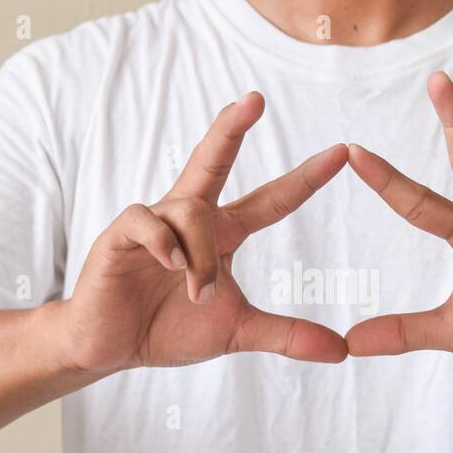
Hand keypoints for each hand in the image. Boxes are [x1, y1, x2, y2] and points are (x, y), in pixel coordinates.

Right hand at [56, 92, 348, 372]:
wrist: (110, 347)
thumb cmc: (169, 329)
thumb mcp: (238, 332)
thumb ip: (287, 335)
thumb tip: (342, 352)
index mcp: (221, 234)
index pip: (272, 199)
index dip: (305, 178)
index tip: (341, 152)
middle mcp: (190, 217)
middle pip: (214, 160)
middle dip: (231, 129)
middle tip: (255, 100)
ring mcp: (154, 221)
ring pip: (192, 211)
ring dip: (201, 256)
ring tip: (197, 291)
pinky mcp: (121, 234)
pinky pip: (148, 220)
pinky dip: (165, 243)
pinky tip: (170, 265)